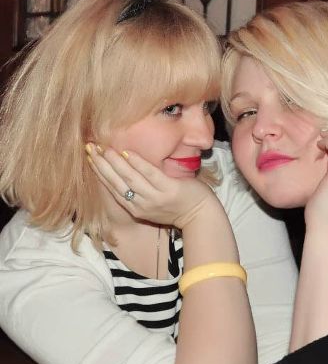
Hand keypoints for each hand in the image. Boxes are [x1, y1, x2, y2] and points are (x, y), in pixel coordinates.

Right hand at [86, 144, 216, 228]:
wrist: (200, 215)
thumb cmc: (176, 206)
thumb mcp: (152, 203)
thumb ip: (139, 191)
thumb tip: (124, 168)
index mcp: (135, 208)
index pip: (112, 188)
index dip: (100, 172)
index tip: (90, 157)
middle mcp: (142, 205)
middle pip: (116, 183)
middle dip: (102, 165)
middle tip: (90, 148)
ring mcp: (155, 198)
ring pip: (130, 179)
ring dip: (115, 163)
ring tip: (104, 149)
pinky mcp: (169, 191)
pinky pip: (150, 174)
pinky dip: (138, 164)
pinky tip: (127, 153)